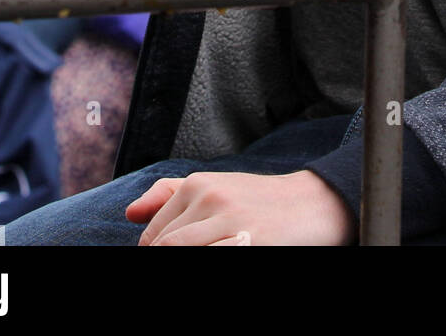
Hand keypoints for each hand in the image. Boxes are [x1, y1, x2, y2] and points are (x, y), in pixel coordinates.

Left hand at [126, 169, 357, 245]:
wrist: (315, 203)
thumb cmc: (261, 201)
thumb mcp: (216, 187)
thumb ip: (170, 194)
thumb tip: (130, 214)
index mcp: (196, 185)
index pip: (152, 238)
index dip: (156, 255)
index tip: (171, 255)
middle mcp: (209, 198)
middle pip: (162, 248)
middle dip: (163, 260)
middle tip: (201, 252)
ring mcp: (229, 221)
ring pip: (178, 252)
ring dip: (183, 259)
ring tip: (212, 251)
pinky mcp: (249, 242)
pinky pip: (209, 258)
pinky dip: (206, 259)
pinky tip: (225, 255)